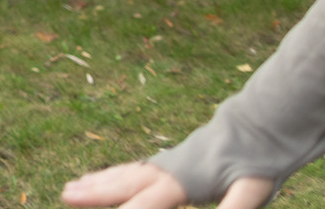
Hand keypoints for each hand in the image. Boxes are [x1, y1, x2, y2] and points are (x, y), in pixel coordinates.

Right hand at [60, 162, 271, 207]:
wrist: (259, 124)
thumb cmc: (259, 161)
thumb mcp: (253, 189)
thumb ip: (235, 207)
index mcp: (185, 180)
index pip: (148, 203)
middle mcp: (168, 170)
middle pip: (125, 183)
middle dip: (95, 193)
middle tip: (65, 195)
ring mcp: (167, 163)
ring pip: (124, 174)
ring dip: (97, 182)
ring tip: (70, 188)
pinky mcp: (171, 161)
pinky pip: (133, 170)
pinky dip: (112, 175)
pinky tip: (101, 178)